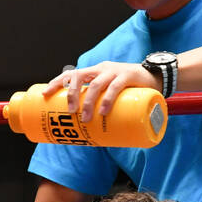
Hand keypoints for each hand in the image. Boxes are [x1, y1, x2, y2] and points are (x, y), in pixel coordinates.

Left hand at [43, 61, 161, 122]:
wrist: (157, 77)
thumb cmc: (130, 89)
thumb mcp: (111, 94)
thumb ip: (101, 106)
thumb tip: (88, 132)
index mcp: (94, 72)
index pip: (71, 73)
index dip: (57, 83)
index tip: (45, 94)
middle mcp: (101, 69)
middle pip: (79, 76)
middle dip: (71, 94)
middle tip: (70, 112)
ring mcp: (114, 71)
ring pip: (95, 85)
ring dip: (88, 102)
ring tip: (85, 118)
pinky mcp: (128, 76)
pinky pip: (115, 88)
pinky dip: (107, 100)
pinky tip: (104, 111)